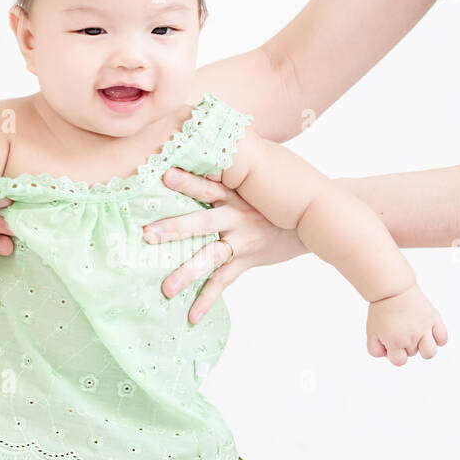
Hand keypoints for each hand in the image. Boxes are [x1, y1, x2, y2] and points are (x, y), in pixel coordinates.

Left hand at [143, 167, 309, 323]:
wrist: (311, 220)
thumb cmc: (274, 196)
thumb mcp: (255, 179)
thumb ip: (229, 170)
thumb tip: (206, 143)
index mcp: (236, 195)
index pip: (208, 185)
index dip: (188, 180)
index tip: (166, 174)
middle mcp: (237, 217)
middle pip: (203, 223)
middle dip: (175, 228)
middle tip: (148, 235)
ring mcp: (242, 242)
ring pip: (211, 258)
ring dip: (188, 273)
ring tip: (166, 289)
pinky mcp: (246, 261)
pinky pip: (223, 282)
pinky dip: (207, 299)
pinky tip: (191, 317)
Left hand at [366, 284, 447, 365]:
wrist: (391, 288)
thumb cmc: (380, 309)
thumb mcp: (371, 331)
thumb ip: (375, 349)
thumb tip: (387, 355)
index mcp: (395, 342)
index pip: (399, 361)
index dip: (394, 354)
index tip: (391, 342)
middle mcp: (411, 338)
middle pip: (413, 354)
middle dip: (405, 346)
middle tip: (400, 330)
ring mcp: (424, 329)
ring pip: (430, 352)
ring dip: (424, 348)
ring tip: (418, 337)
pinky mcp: (433, 319)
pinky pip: (443, 338)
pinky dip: (438, 339)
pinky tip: (429, 333)